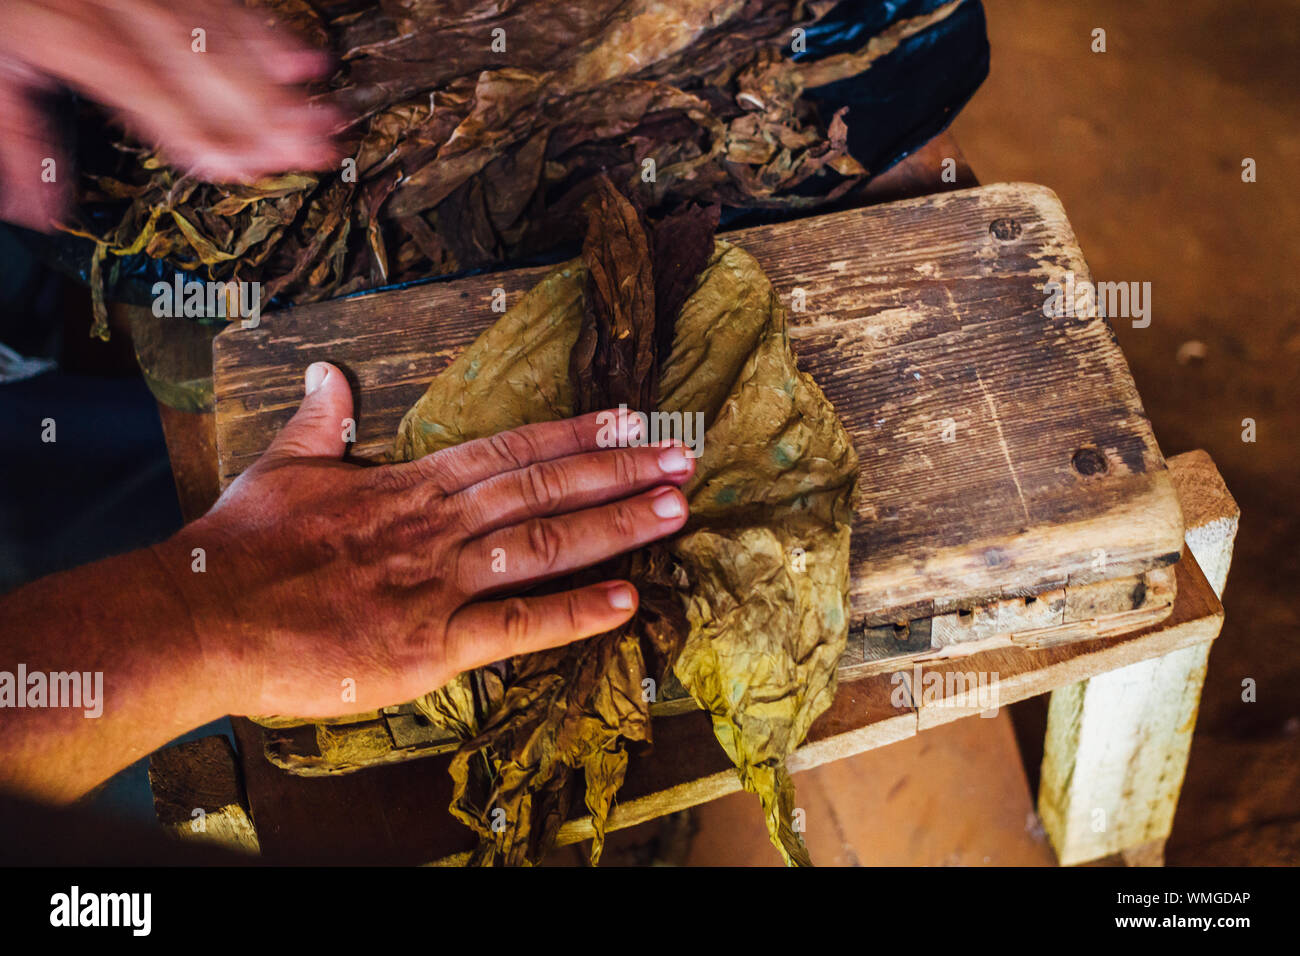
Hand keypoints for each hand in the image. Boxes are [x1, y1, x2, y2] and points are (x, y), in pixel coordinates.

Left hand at [0, 0, 341, 230]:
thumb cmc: (2, 12)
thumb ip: (19, 142)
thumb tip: (41, 215)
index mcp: (62, 28)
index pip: (141, 86)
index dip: (194, 129)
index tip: (241, 167)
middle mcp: (114, 0)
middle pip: (199, 59)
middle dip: (264, 111)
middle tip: (313, 150)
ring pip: (222, 32)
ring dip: (281, 81)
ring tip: (324, 119)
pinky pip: (224, 1)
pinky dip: (268, 34)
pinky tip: (305, 61)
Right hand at [160, 362, 693, 718]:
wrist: (204, 617)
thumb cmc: (240, 546)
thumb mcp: (282, 468)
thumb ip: (319, 423)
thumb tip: (328, 376)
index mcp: (409, 485)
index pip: (509, 449)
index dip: (574, 433)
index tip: (627, 416)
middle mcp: (438, 526)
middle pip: (543, 488)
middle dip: (617, 470)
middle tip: (681, 456)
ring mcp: (439, 582)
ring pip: (543, 545)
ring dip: (614, 525)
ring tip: (673, 509)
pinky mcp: (430, 645)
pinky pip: (516, 625)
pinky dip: (574, 613)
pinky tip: (626, 602)